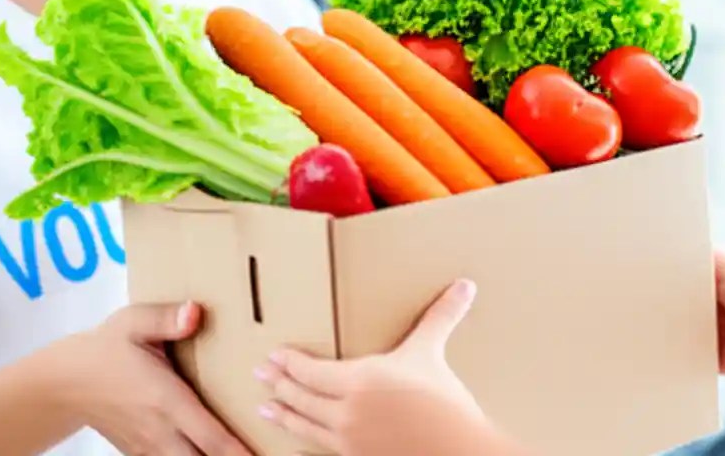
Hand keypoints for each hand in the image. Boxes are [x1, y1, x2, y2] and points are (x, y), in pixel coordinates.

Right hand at [53, 302, 251, 454]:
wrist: (63, 382)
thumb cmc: (104, 348)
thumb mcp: (133, 323)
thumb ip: (167, 318)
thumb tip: (196, 312)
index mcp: (165, 399)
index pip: (209, 435)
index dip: (237, 451)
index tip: (259, 455)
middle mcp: (159, 430)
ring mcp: (148, 446)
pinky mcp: (139, 452)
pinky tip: (208, 454)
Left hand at [254, 279, 483, 454]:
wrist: (457, 451)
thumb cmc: (444, 403)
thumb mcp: (432, 354)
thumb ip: (441, 317)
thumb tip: (464, 285)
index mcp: (359, 380)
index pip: (310, 371)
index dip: (289, 363)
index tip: (274, 356)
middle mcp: (346, 411)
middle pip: (301, 397)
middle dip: (279, 385)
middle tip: (260, 375)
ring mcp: (349, 440)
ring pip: (305, 425)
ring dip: (283, 415)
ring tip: (266, 409)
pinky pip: (320, 448)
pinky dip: (303, 440)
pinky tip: (296, 441)